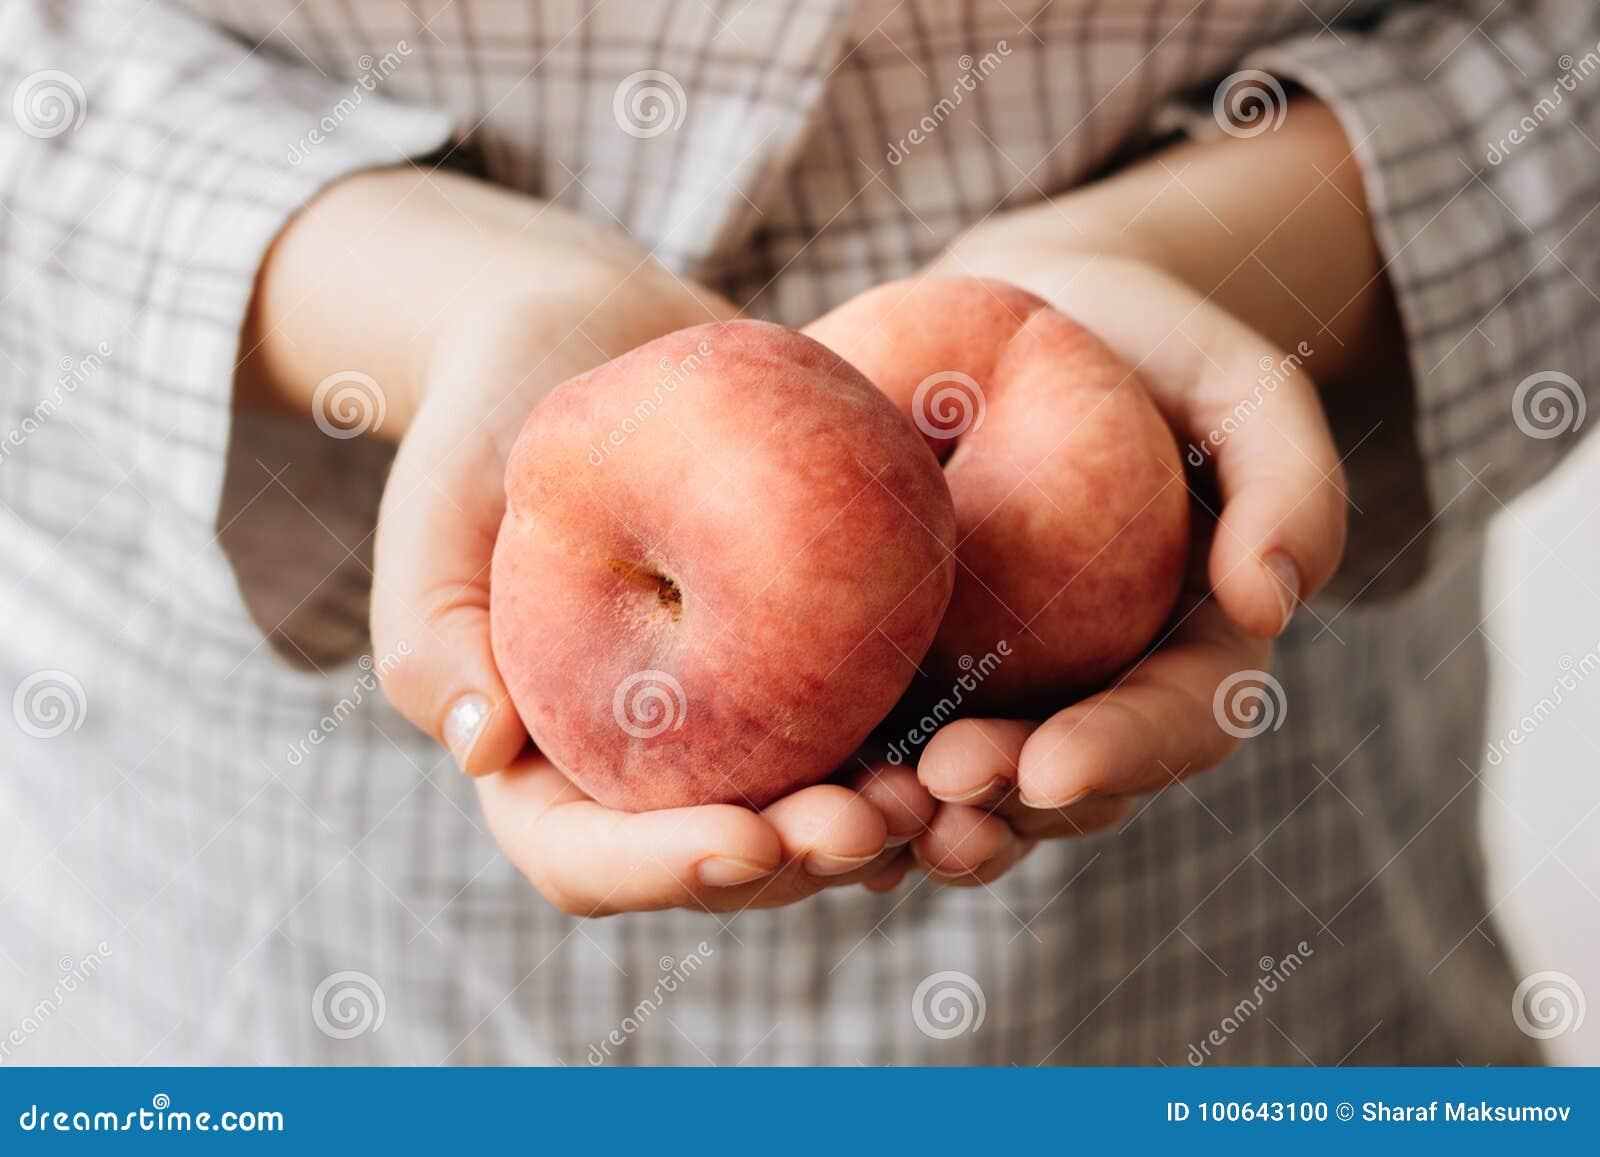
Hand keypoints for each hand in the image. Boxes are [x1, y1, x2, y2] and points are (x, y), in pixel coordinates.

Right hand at [238, 167, 934, 914]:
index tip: (748, 840)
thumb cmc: (489, 421)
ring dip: (873, 824)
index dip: (665, 871)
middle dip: (797, 863)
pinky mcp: (803, 664)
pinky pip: (862, 727)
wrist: (589, 338)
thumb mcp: (435, 509)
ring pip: (805, 813)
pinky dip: (914, 744)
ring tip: (943, 791)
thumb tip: (482, 749)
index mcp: (541, 766)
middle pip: (718, 862)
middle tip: (873, 824)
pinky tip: (976, 732)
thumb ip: (430, 629)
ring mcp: (728, 722)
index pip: (588, 861)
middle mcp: (641, 766)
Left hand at [894, 99, 1381, 884]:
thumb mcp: (1240, 383)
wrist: (1034, 319)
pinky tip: (789, 785)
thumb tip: (1273, 600)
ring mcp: (999, 694)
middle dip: (1003, 803)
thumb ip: (1286, 477)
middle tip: (940, 785)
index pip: (1175, 725)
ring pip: (965, 788)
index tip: (1053, 767)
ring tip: (862, 819)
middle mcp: (1092, 695)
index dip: (1120, 757)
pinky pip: (877, 734)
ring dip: (916, 820)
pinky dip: (843, 771)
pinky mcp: (909, 667)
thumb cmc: (1153, 349)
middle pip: (1061, 783)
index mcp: (1188, 655)